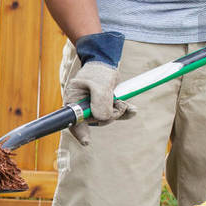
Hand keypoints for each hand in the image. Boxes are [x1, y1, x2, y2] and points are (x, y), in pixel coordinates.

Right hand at [64, 31, 134, 145]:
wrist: (105, 64)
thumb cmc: (98, 71)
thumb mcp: (100, 84)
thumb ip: (100, 101)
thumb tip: (102, 118)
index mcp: (74, 102)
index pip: (74, 120)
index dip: (79, 132)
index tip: (86, 141)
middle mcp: (82, 108)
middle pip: (95, 121)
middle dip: (109, 115)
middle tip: (117, 102)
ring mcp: (93, 108)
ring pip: (107, 119)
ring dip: (119, 112)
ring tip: (124, 102)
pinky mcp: (104, 107)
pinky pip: (115, 115)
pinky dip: (124, 112)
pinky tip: (132, 110)